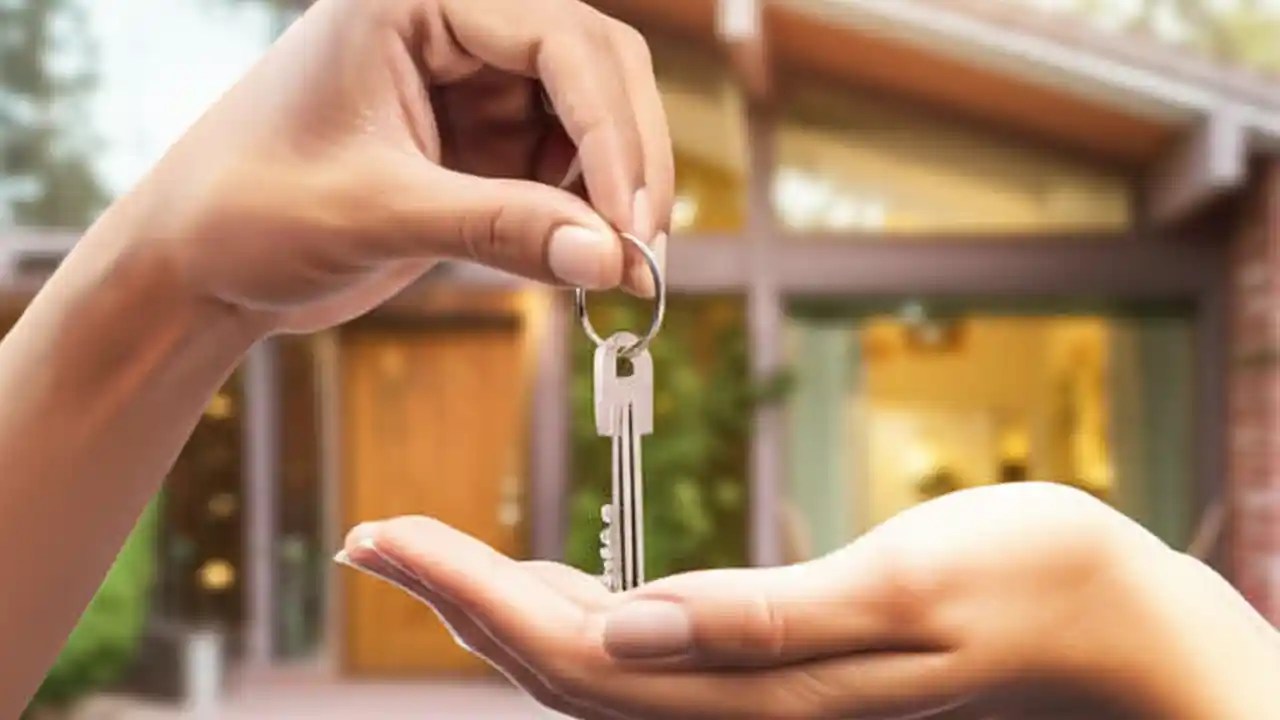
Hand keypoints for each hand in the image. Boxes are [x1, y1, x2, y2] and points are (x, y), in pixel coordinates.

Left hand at [119, 0, 671, 333]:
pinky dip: (583, 211)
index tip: (629, 221)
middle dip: (627, 156)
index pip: (557, 39)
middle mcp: (452, 26)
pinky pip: (561, 164)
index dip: (610, 130)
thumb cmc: (248, 210)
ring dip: (615, 186)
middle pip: (594, 65)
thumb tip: (614, 260)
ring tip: (619, 265)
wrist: (196, 263)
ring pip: (590, 115)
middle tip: (642, 248)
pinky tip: (583, 258)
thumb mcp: (375, 213)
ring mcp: (469, 83)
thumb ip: (500, 229)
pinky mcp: (478, 140)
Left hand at [338, 483, 1279, 718]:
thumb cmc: (1038, 589)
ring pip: (593, 668)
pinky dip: (577, 614)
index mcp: (762, 697)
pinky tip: (551, 584)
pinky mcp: (781, 671)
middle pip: (559, 670)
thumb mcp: (911, 588)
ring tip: (431, 556)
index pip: (571, 657)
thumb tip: (631, 630)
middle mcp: (744, 713)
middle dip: (457, 602)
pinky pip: (647, 657)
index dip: (466, 598)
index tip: (386, 539)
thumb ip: (769, 622)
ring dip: (502, 610)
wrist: (1120, 629)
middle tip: (373, 537)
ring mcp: (760, 700)